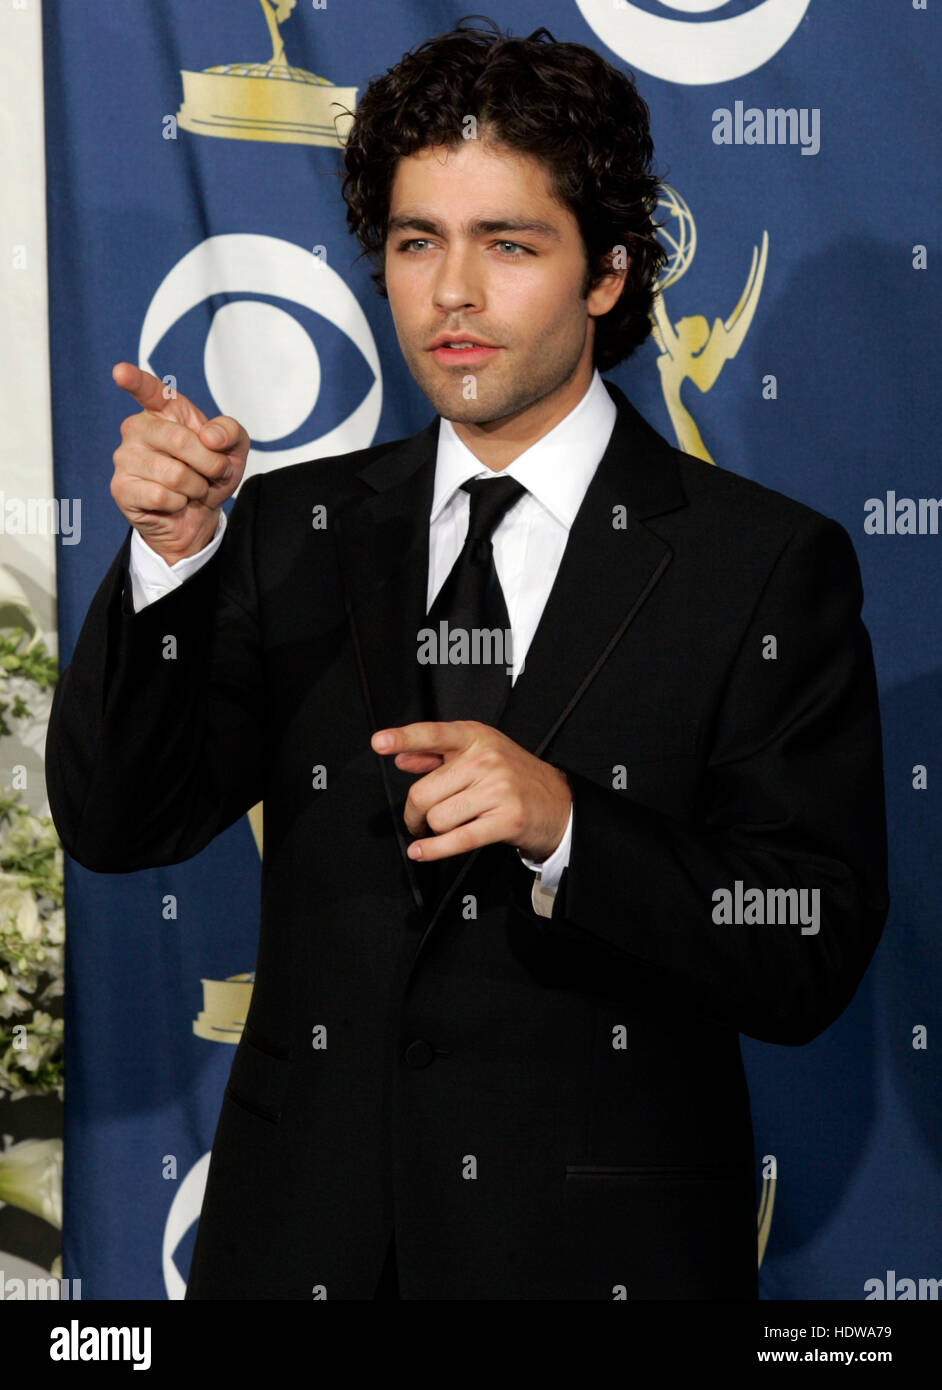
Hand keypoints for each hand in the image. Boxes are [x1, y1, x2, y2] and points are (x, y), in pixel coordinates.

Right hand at [110, 362, 249, 563]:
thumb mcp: (233, 449)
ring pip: (174, 474)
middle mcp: (137, 428)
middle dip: (210, 464)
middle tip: (213, 473)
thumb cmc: (210, 473)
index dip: (135, 380)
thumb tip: (210, 437)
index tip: (120, 371)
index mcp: (163, 410)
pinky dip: (179, 503)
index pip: (149, 390)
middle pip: (179, 440)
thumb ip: (230, 432)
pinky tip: (174, 501)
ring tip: (191, 488)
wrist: (198, 514)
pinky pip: (161, 496)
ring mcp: (125, 457)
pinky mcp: (121, 487)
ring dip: (196, 487)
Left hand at [370, 720, 570, 861]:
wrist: (559, 803)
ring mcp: (498, 789)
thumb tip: (403, 758)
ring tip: (445, 827)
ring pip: (438, 818)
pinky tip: (423, 851)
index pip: (433, 734)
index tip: (379, 742)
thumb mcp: (479, 753)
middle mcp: (487, 759)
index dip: (403, 738)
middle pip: (424, 792)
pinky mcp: (506, 820)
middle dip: (415, 813)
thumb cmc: (514, 776)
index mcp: (476, 737)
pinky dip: (434, 850)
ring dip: (433, 831)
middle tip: (420, 818)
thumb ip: (437, 755)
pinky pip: (458, 838)